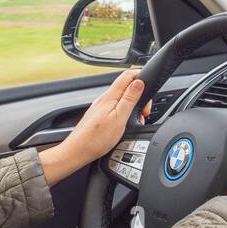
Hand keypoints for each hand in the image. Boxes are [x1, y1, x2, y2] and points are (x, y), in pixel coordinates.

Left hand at [38, 69, 150, 184]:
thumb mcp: (119, 119)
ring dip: (133, 106)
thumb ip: (129, 99)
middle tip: (144, 112)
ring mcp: (100, 107)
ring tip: (136, 120)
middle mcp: (104, 98)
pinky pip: (115, 107)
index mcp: (110, 96)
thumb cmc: (96, 139)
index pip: (127, 75)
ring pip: (122, 98)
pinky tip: (125, 124)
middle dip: (140, 95)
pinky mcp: (98, 115)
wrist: (76, 152)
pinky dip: (125, 112)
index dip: (141, 76)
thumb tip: (139, 82)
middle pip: (126, 86)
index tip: (149, 88)